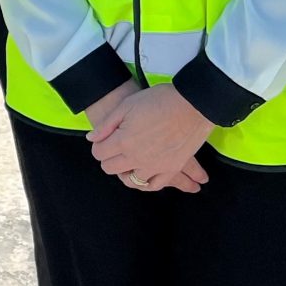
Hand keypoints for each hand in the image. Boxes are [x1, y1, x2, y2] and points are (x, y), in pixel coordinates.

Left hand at [87, 83, 212, 192]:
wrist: (193, 103)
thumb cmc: (159, 100)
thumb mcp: (127, 105)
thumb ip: (106, 125)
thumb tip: (92, 139)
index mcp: (123, 141)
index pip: (99, 153)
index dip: (99, 146)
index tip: (104, 140)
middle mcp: (136, 158)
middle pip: (111, 168)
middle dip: (109, 158)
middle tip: (115, 149)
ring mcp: (155, 166)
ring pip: (131, 180)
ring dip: (126, 172)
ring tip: (129, 162)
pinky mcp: (171, 169)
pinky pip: (154, 185)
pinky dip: (146, 183)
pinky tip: (144, 176)